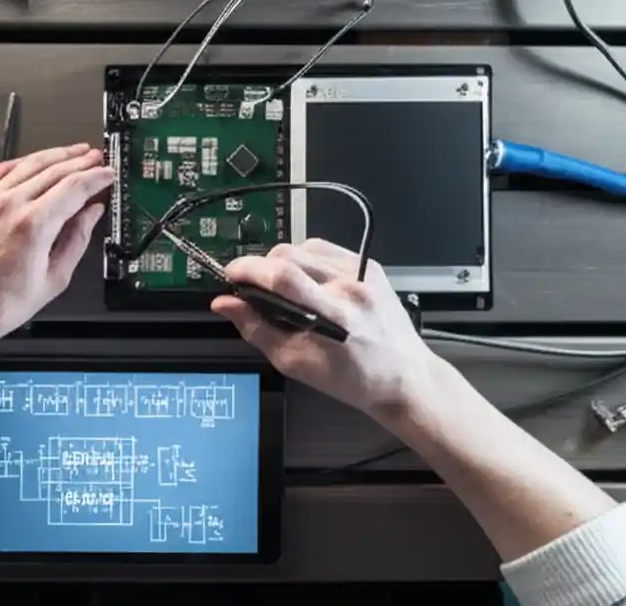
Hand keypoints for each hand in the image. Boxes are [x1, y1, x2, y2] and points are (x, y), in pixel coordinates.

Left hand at [0, 143, 112, 350]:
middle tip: (96, 157)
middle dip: (80, 161)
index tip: (108, 173)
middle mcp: (9, 204)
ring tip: (73, 153)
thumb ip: (76, 240)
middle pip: (54, 170)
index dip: (97, 176)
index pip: (75, 187)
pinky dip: (21, 162)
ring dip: (54, 156)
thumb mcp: (53, 280)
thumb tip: (92, 213)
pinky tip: (33, 161)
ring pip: (27, 164)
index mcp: (34, 225)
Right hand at [211, 239, 444, 420]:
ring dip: (283, 262)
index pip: (282, 276)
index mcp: (333, 316)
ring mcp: (364, 272)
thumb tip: (224, 304)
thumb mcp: (295, 363)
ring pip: (305, 246)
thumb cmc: (350, 379)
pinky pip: (325, 249)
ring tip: (283, 287)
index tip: (231, 275)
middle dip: (261, 266)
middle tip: (254, 288)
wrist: (402, 376)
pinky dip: (306, 260)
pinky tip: (306, 280)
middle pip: (289, 254)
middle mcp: (351, 287)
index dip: (249, 268)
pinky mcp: (371, 266)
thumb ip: (256, 329)